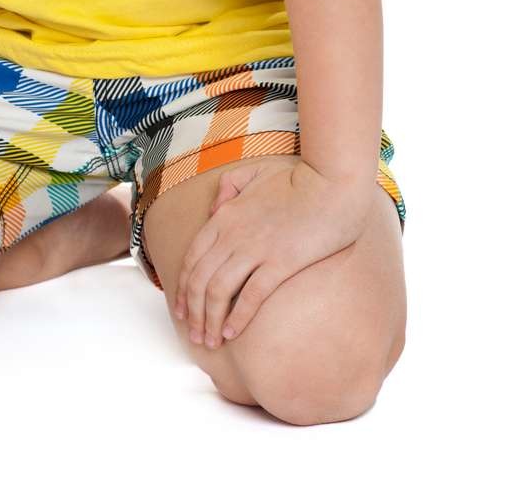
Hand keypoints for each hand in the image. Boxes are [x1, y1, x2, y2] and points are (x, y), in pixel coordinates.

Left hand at [173, 159, 371, 347]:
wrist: (331, 183)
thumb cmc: (299, 179)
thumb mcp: (255, 173)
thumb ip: (230, 186)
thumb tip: (214, 210)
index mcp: (225, 215)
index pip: (192, 258)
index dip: (183, 288)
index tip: (181, 309)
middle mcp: (233, 233)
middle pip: (200, 280)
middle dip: (193, 312)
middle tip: (194, 335)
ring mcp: (255, 248)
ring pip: (219, 291)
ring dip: (210, 320)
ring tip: (210, 341)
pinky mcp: (280, 262)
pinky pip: (251, 295)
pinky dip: (238, 317)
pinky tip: (232, 332)